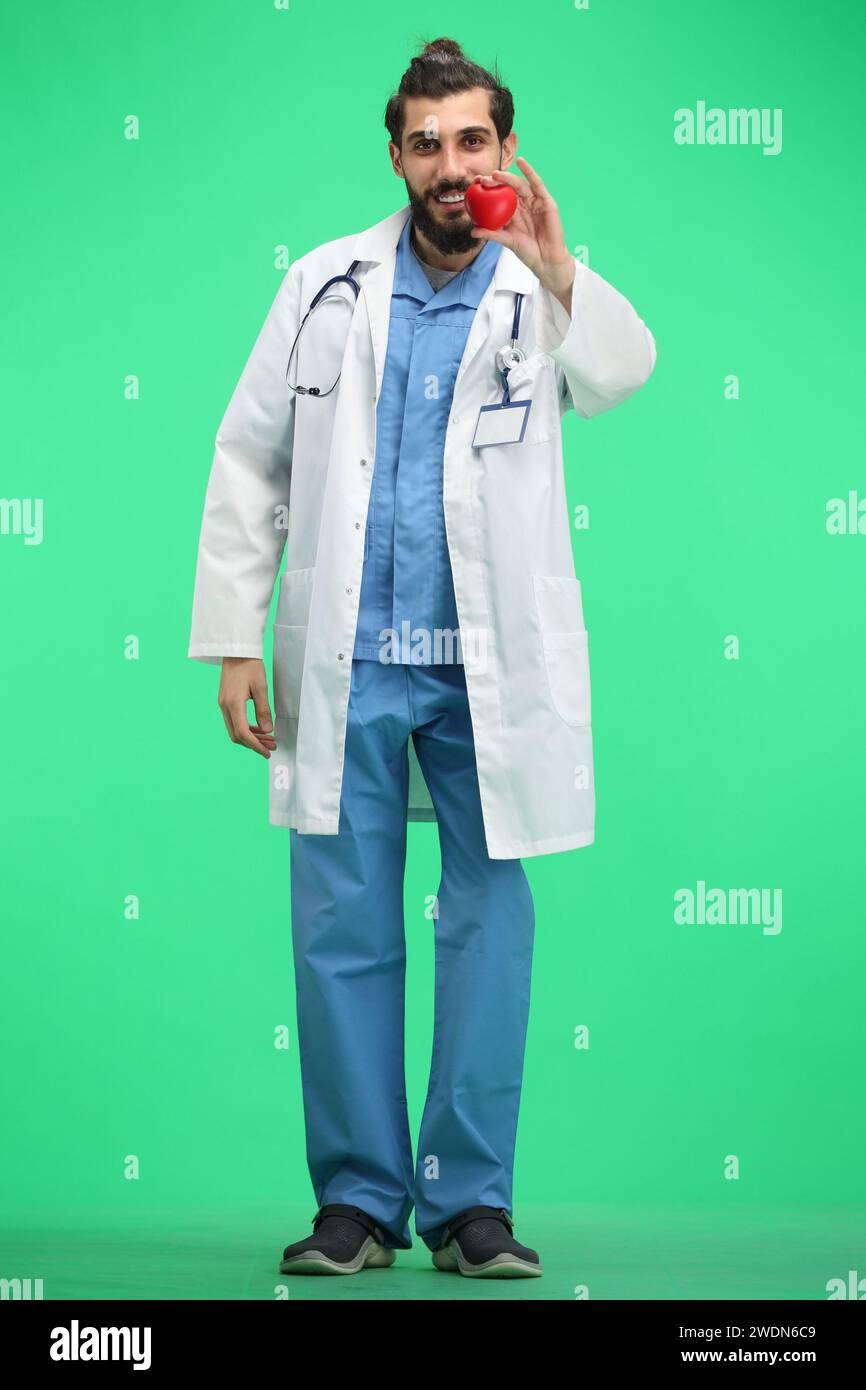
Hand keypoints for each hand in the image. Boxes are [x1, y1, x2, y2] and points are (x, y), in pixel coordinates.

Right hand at [218, 657, 275, 757]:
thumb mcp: (261, 687)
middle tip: (271, 746)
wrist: (236, 650)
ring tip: (268, 739)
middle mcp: (224, 706)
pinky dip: (245, 728)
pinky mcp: (225, 701)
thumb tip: (267, 730)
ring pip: (234, 729)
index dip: (255, 745)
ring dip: (250, 737)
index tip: (267, 752)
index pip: (243, 733)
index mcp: (233, 704)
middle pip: (237, 735)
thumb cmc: (250, 665)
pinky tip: (258, 728)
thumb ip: (263, 710)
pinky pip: (234, 721)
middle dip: (254, 744)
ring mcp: (223, 704)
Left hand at [469, 156, 574, 305]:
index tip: (473, 186)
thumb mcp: (507, 241)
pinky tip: (521, 162)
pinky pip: (537, 183)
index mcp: (512, 212)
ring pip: (520, 184)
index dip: (486, 189)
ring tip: (495, 174)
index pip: (497, 197)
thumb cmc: (527, 251)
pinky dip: (530, 171)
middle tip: (481, 179)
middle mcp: (523, 204)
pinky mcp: (546, 200)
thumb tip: (472, 232)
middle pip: (507, 188)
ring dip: (508, 177)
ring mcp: (534, 201)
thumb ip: (492, 234)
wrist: (546, 259)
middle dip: (494, 181)